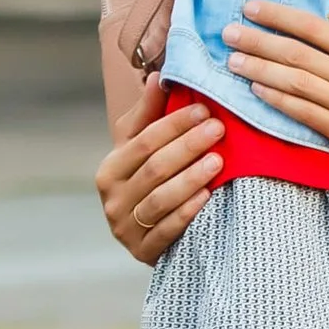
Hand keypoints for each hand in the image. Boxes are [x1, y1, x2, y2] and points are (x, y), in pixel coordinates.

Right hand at [95, 75, 223, 265]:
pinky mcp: (143, 252)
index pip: (143, 141)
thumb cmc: (149, 181)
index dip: (174, 124)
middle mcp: (112, 198)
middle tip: (217, 129)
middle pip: (154, 168)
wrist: (147, 234)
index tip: (204, 110)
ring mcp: (125, 228)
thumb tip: (157, 77)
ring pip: (160, 199)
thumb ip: (149, 114)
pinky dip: (187, 212)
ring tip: (218, 161)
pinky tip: (207, 196)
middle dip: (187, 146)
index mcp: (110, 169)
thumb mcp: (142, 148)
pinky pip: (167, 229)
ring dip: (190, 178)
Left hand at [222, 0, 328, 181]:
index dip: (280, 17)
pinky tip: (256, 91)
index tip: (252, 8)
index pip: (314, 28)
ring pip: (294, 83)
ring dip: (260, 71)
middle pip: (296, 55)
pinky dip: (277, 101)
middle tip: (228, 33)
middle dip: (258, 42)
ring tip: (233, 60)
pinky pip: (303, 114)